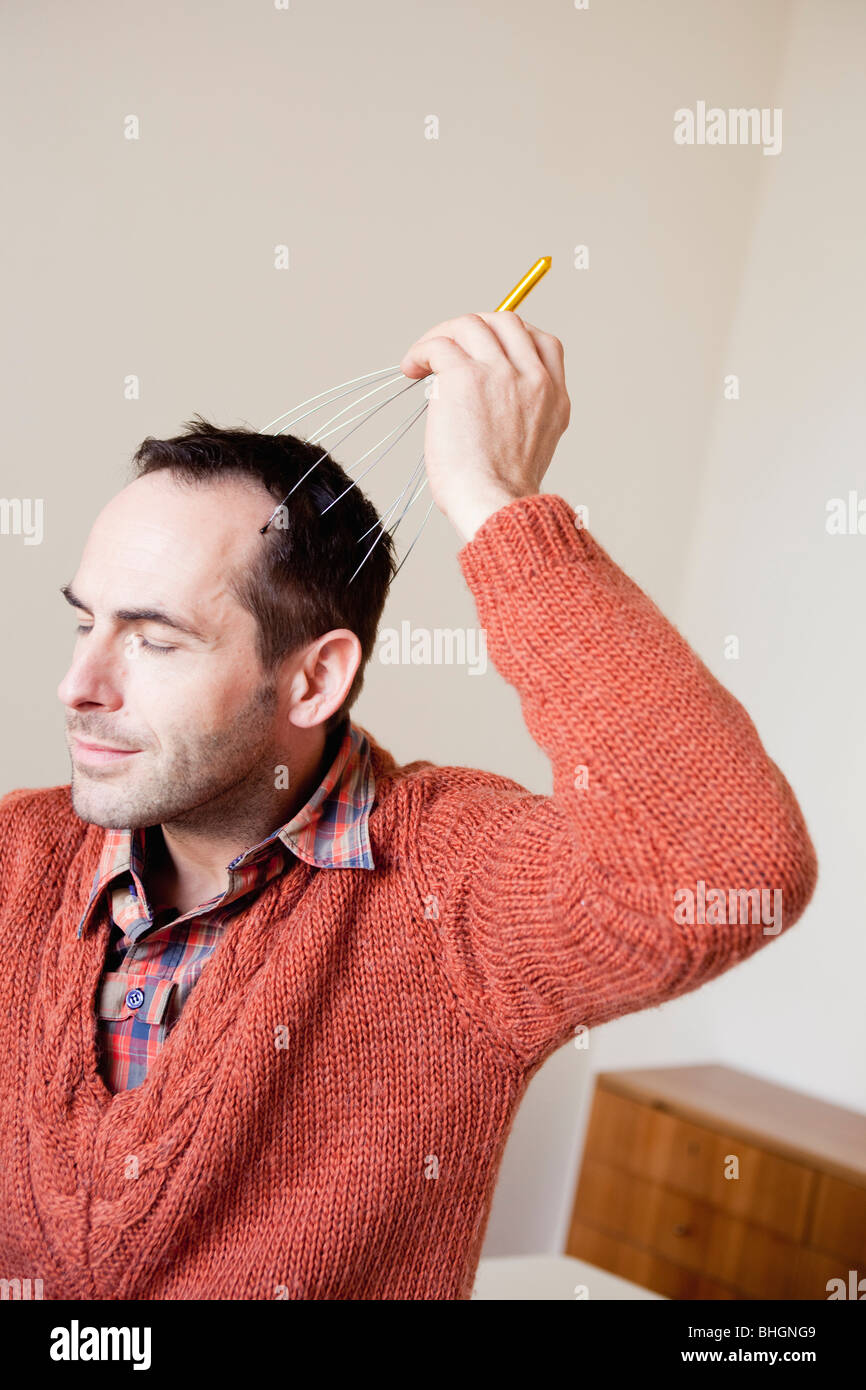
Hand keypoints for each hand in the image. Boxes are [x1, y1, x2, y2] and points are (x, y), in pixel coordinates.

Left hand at [399, 311, 570, 542]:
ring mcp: (502, 373)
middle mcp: (534, 379)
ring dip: (440, 336)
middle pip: (505, 322)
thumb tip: (483, 398)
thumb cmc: (500, 492)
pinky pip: (439, 344)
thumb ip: (522, 413)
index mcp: (554, 396)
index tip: (482, 351)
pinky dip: (420, 350)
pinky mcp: (466, 377)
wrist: (494, 505)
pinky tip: (411, 369)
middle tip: (446, 349)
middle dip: (471, 328)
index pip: (542, 341)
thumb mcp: (532, 445)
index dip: (507, 337)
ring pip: (470, 325)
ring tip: (421, 360)